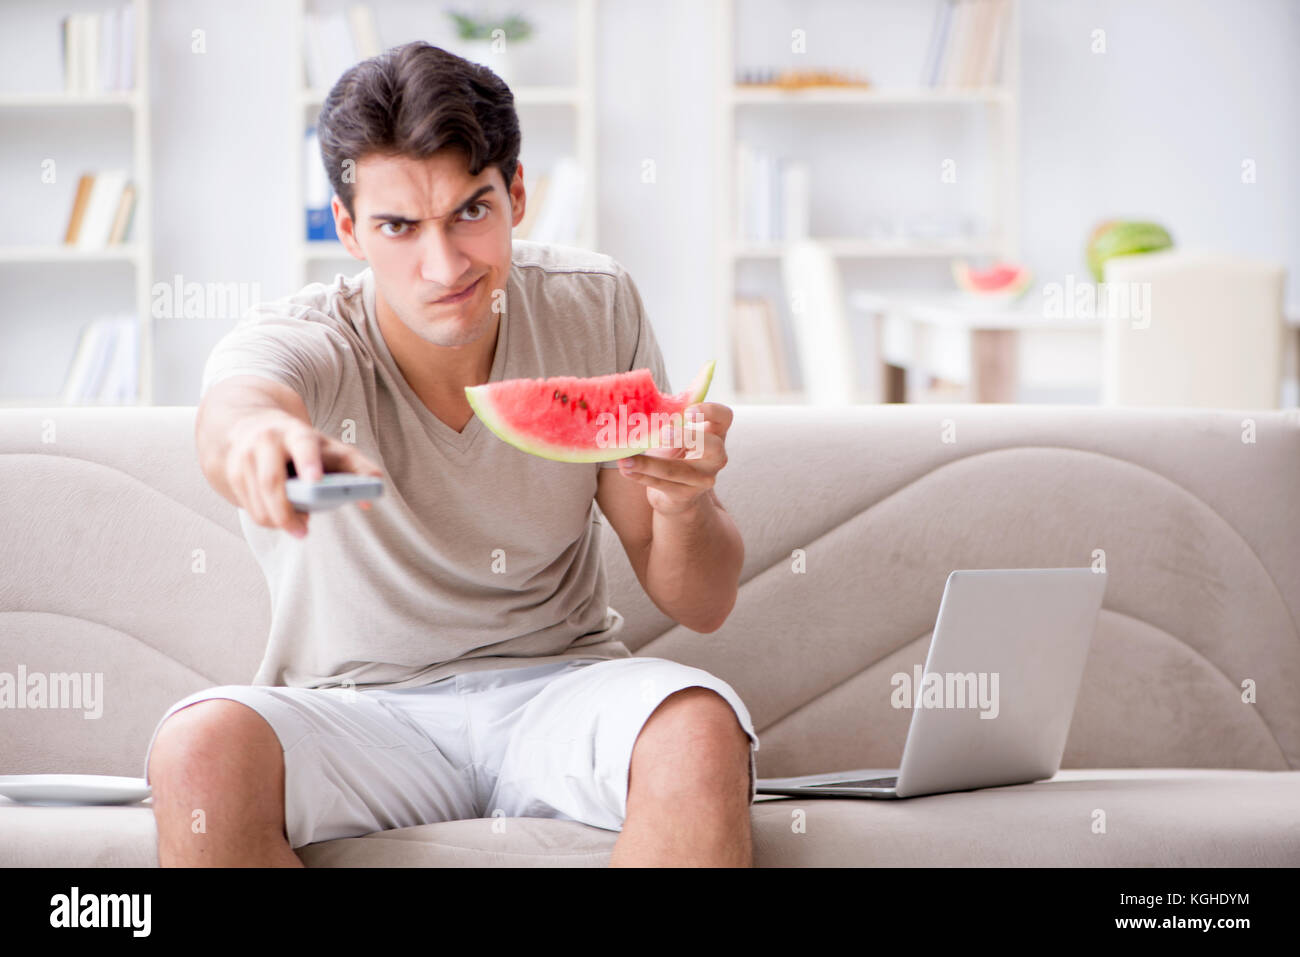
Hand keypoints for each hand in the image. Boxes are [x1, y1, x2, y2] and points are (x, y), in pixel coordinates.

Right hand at [224, 410, 383, 537]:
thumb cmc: (300, 443)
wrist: (251, 424)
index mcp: (294, 431)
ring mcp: (244, 456)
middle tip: (304, 531)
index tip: (315, 481)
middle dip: (286, 512)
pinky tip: (279, 518)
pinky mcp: (232, 473)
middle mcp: (265, 440)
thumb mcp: (328, 447)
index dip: (308, 462)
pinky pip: (248, 505)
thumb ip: (355, 465)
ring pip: (258, 499)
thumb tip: (377, 484)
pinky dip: (266, 518)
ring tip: (298, 528)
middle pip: (272, 481)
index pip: (302, 443)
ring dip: (277, 520)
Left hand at [617, 402, 731, 515]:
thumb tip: (643, 400)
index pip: (725, 417)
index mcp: (715, 433)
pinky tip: (626, 469)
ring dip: (649, 464)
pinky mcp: (686, 494)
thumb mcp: (677, 432)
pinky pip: (662, 485)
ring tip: (626, 459)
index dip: (710, 411)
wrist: (675, 493)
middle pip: (713, 447)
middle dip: (687, 438)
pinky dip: (640, 476)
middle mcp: (716, 457)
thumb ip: (670, 417)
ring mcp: (703, 479)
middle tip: (662, 434)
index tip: (688, 411)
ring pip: (677, 470)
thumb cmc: (675, 452)